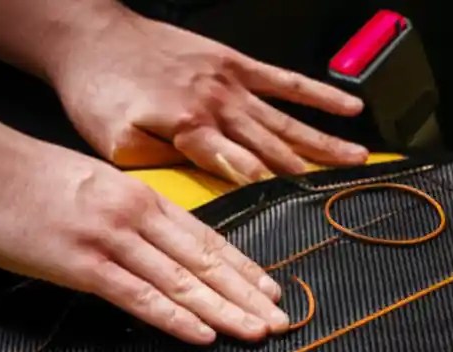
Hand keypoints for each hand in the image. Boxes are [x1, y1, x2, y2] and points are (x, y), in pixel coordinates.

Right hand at [0, 127, 288, 343]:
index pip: (206, 237)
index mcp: (141, 197)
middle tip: (282, 322)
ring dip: (225, 311)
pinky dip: (175, 317)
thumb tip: (151, 247)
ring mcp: (112, 239)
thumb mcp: (92, 185)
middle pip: (206, 262)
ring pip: (182, 281)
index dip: (243, 267)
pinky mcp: (82, 264)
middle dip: (248, 295)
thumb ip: (125, 214)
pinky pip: (139, 296)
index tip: (271, 290)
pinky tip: (203, 333)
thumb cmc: (24, 176)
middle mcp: (136, 216)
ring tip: (258, 333)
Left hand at [50, 10, 369, 182]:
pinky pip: (284, 81)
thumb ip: (155, 165)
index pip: (241, 172)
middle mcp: (218, 106)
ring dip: (325, 142)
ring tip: (360, 160)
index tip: (296, 214)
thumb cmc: (98, 91)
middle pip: (274, 150)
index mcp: (190, 130)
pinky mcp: (235, 63)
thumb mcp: (112, 140)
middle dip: (308, 178)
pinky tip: (348, 107)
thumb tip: (192, 186)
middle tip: (343, 199)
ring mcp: (231, 84)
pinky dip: (319, 94)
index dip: (270, 197)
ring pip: (288, 120)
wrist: (92, 36)